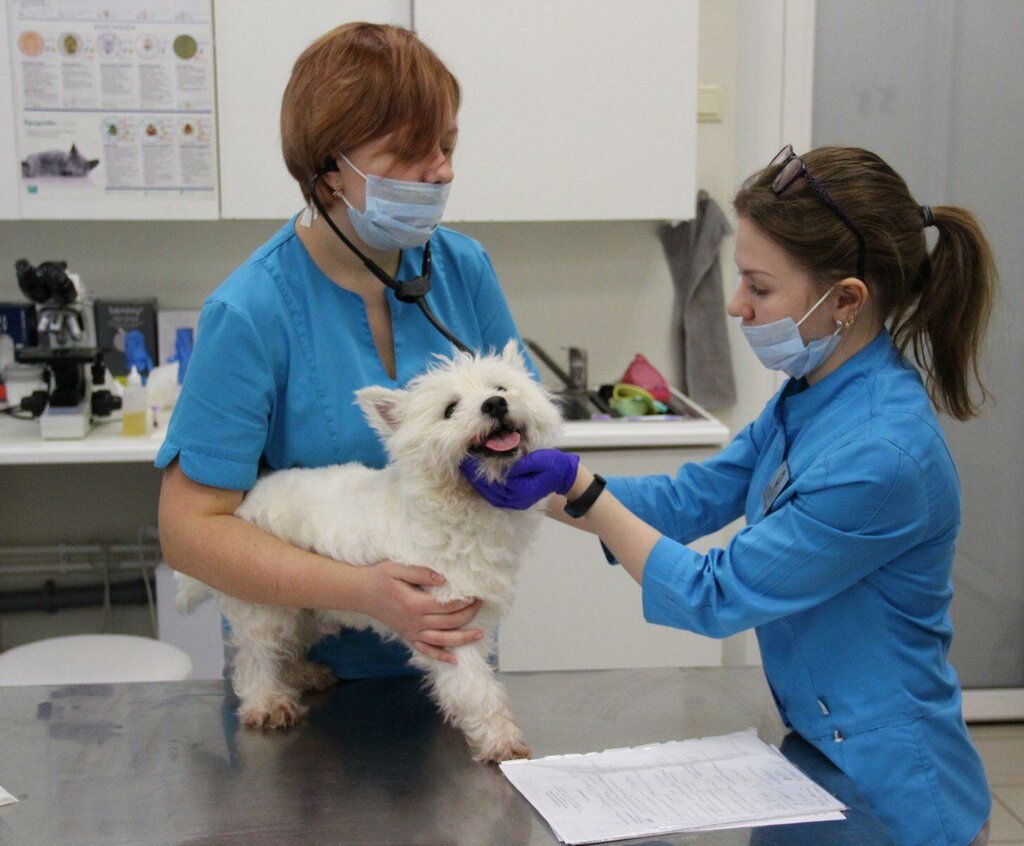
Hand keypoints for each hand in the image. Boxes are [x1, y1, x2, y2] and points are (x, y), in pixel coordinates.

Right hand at [357, 560, 482, 663]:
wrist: (360, 593)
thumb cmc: (379, 577)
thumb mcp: (397, 568)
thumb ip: (421, 573)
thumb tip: (444, 579)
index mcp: (413, 604)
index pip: (446, 606)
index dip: (463, 601)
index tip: (476, 593)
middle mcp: (414, 621)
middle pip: (448, 622)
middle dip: (468, 614)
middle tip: (481, 604)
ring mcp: (411, 631)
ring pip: (442, 640)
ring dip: (462, 639)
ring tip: (479, 634)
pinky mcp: (408, 636)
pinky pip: (426, 650)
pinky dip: (440, 656)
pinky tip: (455, 660)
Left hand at [461, 449, 580, 509]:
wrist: (562, 476)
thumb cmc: (552, 465)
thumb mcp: (539, 460)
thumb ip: (521, 462)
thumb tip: (502, 458)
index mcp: (521, 490)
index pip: (493, 479)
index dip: (479, 467)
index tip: (469, 454)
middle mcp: (513, 500)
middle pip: (486, 488)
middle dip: (473, 473)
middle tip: (461, 458)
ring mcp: (511, 502)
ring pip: (486, 492)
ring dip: (474, 479)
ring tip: (464, 465)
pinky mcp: (510, 500)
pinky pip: (491, 494)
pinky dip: (481, 484)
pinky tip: (474, 474)